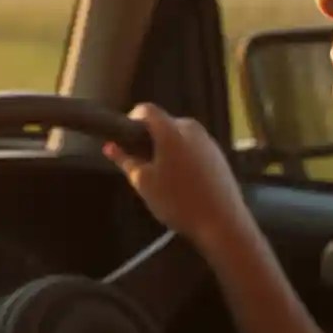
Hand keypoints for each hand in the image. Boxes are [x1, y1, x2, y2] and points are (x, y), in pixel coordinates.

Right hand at [104, 103, 251, 254]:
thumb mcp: (144, 183)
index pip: (146, 110)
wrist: (222, 222)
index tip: (125, 139)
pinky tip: (183, 181)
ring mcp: (208, 140)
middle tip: (141, 163)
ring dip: (167, 148)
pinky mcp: (219, 154)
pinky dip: (183, 156)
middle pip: (164, 123)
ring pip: (180, 136)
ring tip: (162, 175)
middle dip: (150, 138)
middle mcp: (191, 128)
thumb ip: (125, 160)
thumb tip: (109, 146)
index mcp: (171, 130)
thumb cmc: (177, 201)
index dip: (131, 120)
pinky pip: (194, 147)